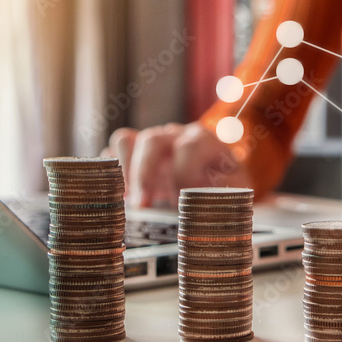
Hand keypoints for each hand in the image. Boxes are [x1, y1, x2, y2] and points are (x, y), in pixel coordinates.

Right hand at [101, 122, 252, 207]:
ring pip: (125, 139)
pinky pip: (109, 154)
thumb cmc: (222, 189)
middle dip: (144, 175)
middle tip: (142, 207)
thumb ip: (221, 191)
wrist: (211, 187)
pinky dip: (111, 175)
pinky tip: (122, 200)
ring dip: (124, 172)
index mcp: (202, 140)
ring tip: (130, 201)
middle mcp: (173, 135)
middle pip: (151, 139)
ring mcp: (150, 142)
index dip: (183, 175)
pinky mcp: (132, 154)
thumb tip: (197, 195)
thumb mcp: (231, 191)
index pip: (187, 147)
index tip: (181, 199)